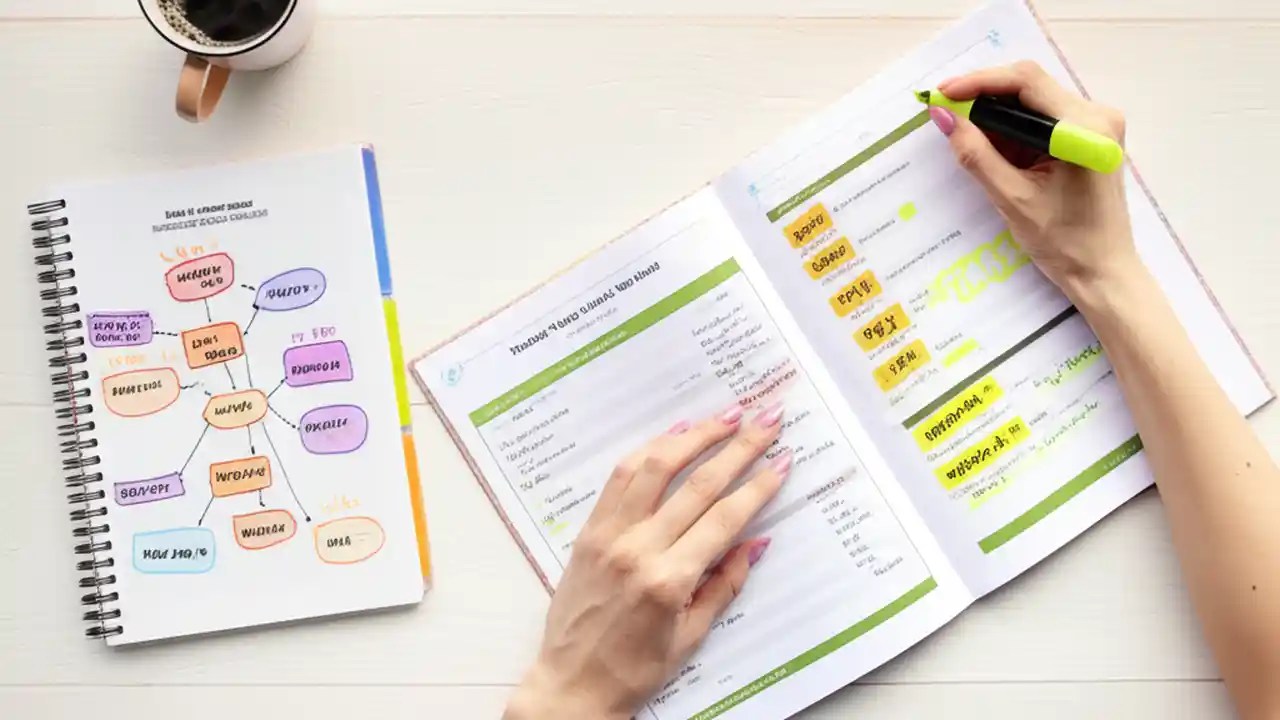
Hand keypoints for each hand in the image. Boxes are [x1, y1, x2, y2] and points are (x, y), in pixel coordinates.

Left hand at [504, 403, 790, 719]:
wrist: (571, 685)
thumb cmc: (633, 670)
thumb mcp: (691, 637)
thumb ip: (725, 583)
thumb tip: (757, 540)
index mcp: (668, 581)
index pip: (724, 518)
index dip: (758, 485)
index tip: (782, 458)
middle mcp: (637, 550)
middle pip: (697, 484)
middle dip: (737, 447)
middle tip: (764, 419)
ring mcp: (609, 535)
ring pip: (654, 467)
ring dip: (693, 437)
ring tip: (724, 416)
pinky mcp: (589, 532)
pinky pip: (619, 479)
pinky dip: (649, 451)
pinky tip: (673, 437)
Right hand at [927, 61, 1139, 299]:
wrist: (1103, 271)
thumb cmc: (1063, 243)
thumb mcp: (1012, 199)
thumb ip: (976, 154)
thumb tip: (943, 117)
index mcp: (1085, 127)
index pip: (1026, 82)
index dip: (979, 82)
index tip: (942, 95)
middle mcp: (1098, 115)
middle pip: (1031, 86)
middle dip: (984, 96)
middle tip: (945, 112)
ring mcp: (1097, 125)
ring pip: (1035, 101)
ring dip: (997, 113)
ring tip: (962, 129)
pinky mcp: (1090, 138)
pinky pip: (1045, 118)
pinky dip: (1014, 127)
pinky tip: (991, 143)